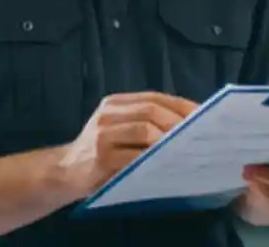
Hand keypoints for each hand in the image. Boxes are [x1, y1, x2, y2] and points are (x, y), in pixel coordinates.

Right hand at [56, 91, 197, 200]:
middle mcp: (108, 114)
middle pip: (151, 110)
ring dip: (168, 139)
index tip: (204, 115)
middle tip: (200, 134)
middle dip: (178, 122)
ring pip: (143, 130)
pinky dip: (153, 159)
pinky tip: (167, 164)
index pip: (154, 97)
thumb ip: (144, 123)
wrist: (64, 171)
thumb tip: (188, 125)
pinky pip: (133, 156)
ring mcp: (102, 135)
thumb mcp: (117, 129)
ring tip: (187, 148)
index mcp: (115, 103)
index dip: (181, 105)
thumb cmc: (100, 151)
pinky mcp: (101, 159)